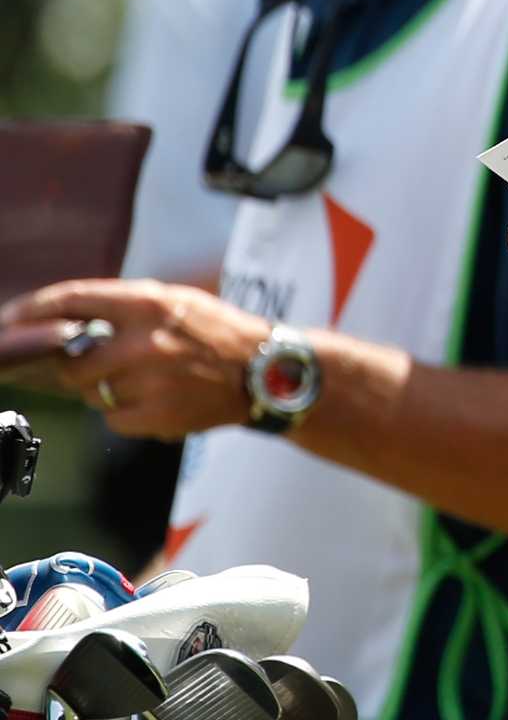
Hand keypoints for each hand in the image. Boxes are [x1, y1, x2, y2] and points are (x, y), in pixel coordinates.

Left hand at [0, 279, 268, 439]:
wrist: (269, 371)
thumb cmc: (219, 333)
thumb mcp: (177, 301)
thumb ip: (124, 307)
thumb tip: (63, 320)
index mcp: (150, 303)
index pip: (72, 300)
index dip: (33, 310)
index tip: (9, 319)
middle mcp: (146, 341)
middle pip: (72, 360)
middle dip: (77, 365)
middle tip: (100, 363)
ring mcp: (151, 382)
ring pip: (92, 392)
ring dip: (106, 389)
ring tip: (144, 381)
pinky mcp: (157, 415)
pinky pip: (114, 419)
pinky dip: (127, 414)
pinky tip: (158, 401)